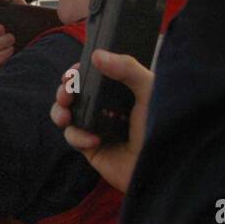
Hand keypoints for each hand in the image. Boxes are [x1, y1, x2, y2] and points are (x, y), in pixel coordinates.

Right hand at [50, 50, 152, 192]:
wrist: (164, 168)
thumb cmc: (163, 127)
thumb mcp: (149, 91)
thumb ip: (127, 68)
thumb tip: (96, 55)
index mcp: (120, 91)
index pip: (92, 76)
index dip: (78, 72)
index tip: (74, 72)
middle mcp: (106, 108)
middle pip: (73, 93)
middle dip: (64, 90)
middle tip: (67, 91)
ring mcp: (97, 127)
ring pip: (65, 113)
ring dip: (60, 110)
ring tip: (65, 113)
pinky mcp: (90, 147)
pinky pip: (72, 137)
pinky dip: (78, 136)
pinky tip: (94, 140)